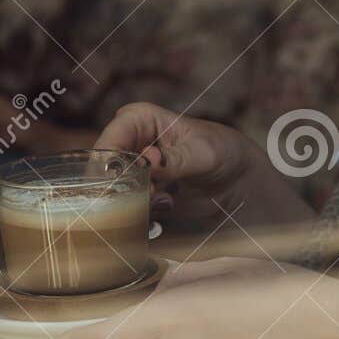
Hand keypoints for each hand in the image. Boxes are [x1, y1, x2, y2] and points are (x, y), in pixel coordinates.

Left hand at [66, 256, 338, 338]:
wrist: (328, 333)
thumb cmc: (281, 289)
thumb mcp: (225, 269)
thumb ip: (179, 280)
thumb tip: (149, 281)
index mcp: (179, 317)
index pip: (106, 336)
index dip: (75, 335)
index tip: (53, 327)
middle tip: (107, 313)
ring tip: (163, 316)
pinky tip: (206, 328)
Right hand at [95, 102, 257, 225]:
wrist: (238, 182)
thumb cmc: (224, 153)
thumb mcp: (205, 153)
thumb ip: (176, 159)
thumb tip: (148, 161)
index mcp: (137, 119)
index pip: (108, 144)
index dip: (112, 167)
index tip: (137, 184)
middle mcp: (125, 144)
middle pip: (100, 174)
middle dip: (123, 192)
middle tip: (154, 198)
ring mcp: (127, 172)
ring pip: (109, 197)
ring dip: (133, 207)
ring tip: (167, 203)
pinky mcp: (134, 196)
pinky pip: (122, 213)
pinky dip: (139, 219)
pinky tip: (166, 213)